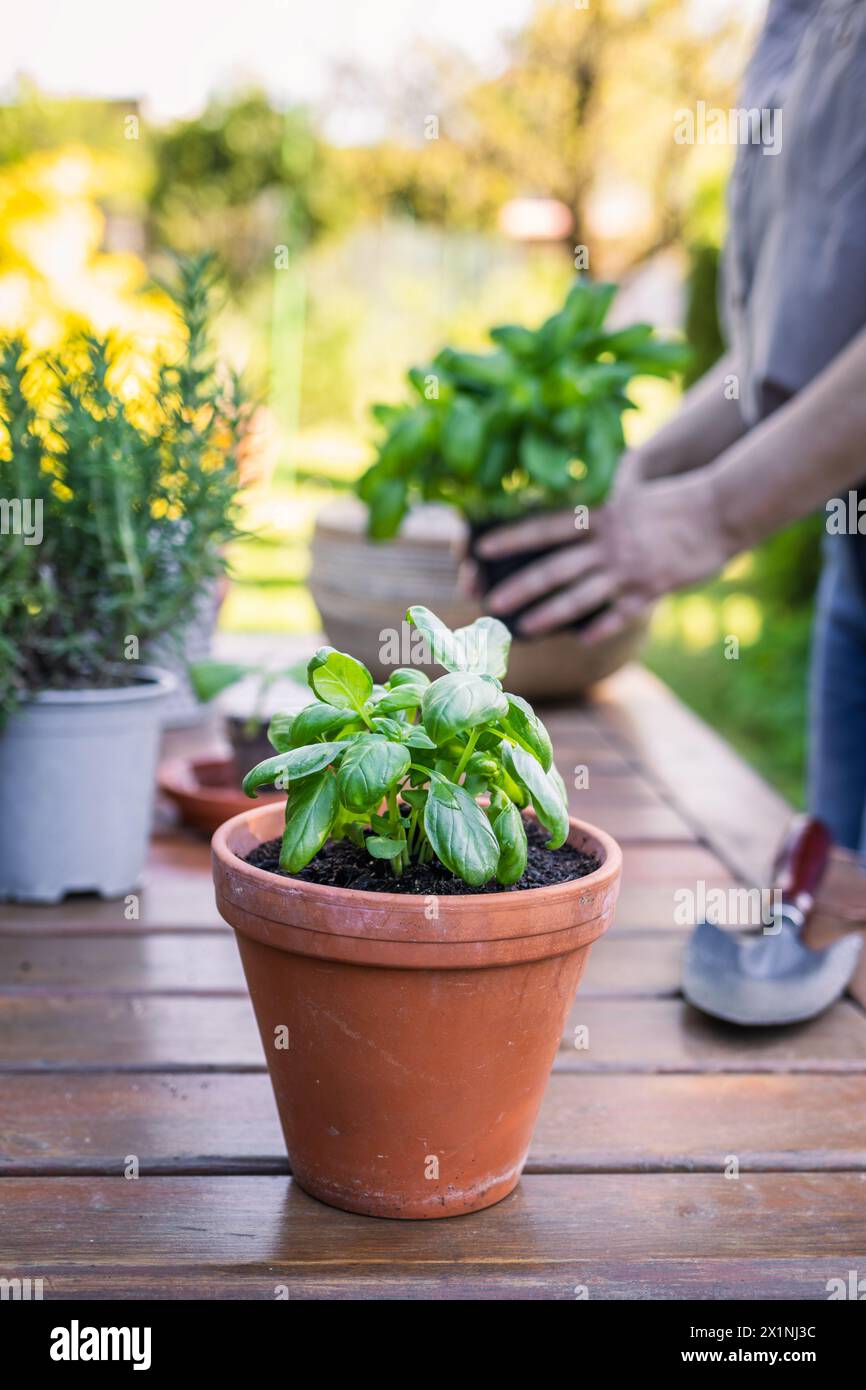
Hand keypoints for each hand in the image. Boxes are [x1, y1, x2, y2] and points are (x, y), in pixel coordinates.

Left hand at [477, 470, 729, 640]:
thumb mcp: (633, 490)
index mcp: (601, 515)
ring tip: (524, 628)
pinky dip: (600, 629)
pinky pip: (619, 615)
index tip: (481, 548)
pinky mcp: (651, 590)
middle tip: (491, 603)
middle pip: (555, 569)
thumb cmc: (674, 499)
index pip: (545, 527)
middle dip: (520, 588)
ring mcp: (628, 570)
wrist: (722, 509)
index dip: (511, 538)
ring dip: (549, 615)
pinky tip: (582, 641)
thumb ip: (602, 504)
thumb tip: (573, 511)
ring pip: (580, 597)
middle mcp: (609, 544)